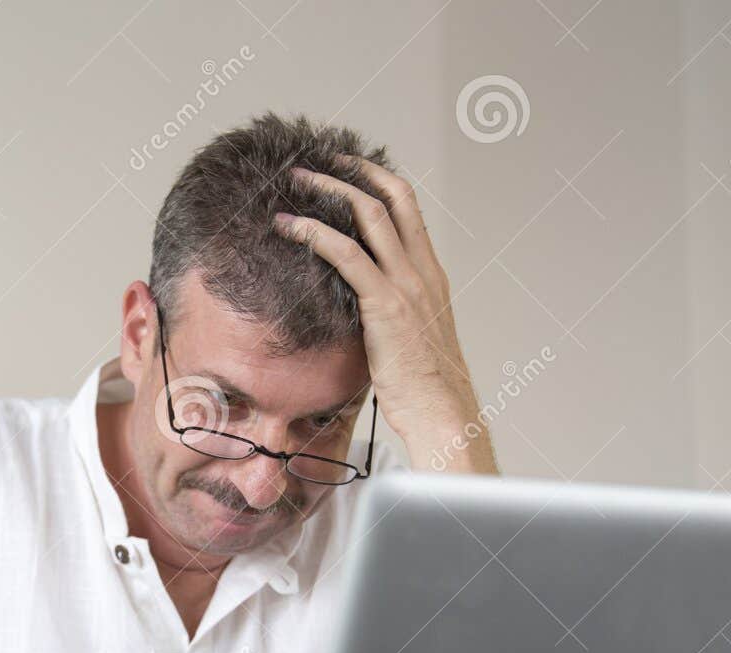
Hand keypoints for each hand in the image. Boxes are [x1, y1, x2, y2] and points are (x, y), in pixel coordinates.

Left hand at [272, 156, 496, 473]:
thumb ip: (389, 314)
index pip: (409, 208)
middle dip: (351, 172)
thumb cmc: (422, 386)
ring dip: (327, 191)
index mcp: (431, 274)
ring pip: (368, 215)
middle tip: (316, 164)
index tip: (348, 169)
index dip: (378, 181)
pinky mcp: (385, 304)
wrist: (442, 411)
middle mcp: (422, 270)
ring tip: (294, 182)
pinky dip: (315, 232)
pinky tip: (289, 226)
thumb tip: (357, 311)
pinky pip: (346, 253)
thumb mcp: (409, 339)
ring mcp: (406, 284)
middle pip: (391, 197)